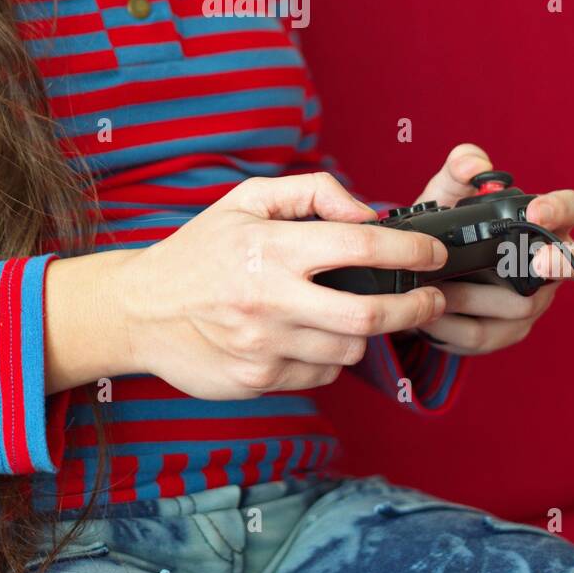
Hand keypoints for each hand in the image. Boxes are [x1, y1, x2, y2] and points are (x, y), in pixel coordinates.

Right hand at [113, 172, 452, 399]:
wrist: (140, 310)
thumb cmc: (200, 251)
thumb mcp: (246, 200)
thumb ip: (312, 192)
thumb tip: (366, 213)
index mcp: (271, 248)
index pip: (360, 246)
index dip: (409, 251)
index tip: (433, 255)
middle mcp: (271, 299)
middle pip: (369, 314)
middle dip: (416, 307)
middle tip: (433, 298)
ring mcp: (264, 346)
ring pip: (349, 349)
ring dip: (368, 333)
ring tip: (363, 314)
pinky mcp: (257, 381)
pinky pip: (320, 376)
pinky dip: (331, 358)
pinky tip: (315, 338)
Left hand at [404, 143, 573, 355]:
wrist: (416, 274)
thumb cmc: (443, 229)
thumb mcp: (444, 195)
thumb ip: (457, 170)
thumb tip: (473, 166)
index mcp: (539, 223)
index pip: (572, 209)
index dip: (561, 209)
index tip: (537, 211)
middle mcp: (545, 263)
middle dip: (561, 263)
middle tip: (537, 261)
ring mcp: (532, 301)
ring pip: (520, 304)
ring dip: (472, 295)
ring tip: (435, 285)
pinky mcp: (507, 333)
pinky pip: (485, 334)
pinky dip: (451, 324)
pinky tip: (430, 312)